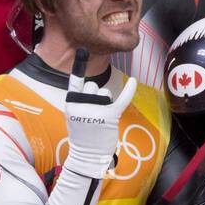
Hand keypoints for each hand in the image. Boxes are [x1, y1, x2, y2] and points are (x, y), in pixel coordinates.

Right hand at [64, 48, 135, 177]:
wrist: (87, 155)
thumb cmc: (82, 136)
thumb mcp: (73, 117)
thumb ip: (79, 102)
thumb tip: (91, 88)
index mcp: (71, 103)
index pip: (76, 82)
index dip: (79, 66)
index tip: (82, 49)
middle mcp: (82, 104)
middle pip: (93, 87)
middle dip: (95, 96)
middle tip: (93, 113)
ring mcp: (96, 109)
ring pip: (105, 93)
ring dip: (105, 102)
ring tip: (100, 119)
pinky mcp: (110, 116)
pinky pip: (121, 99)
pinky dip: (129, 90)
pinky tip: (133, 81)